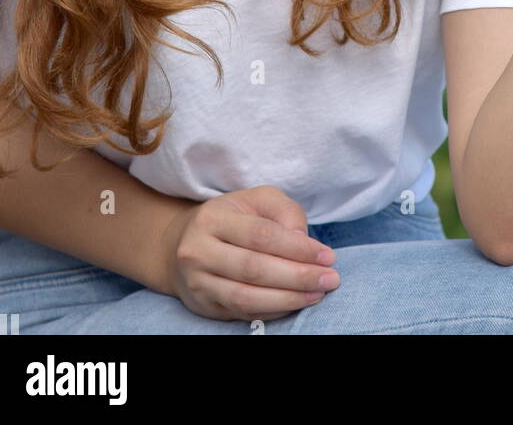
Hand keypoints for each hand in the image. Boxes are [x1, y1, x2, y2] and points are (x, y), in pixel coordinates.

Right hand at [160, 184, 340, 321]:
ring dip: (288, 299)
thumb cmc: (231, 218)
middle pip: (254, 269)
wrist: (182, 245)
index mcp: (213, 218)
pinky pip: (242, 313)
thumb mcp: (256, 200)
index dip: (297, 249)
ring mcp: (198, 282)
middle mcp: (198, 251)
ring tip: (317, 294)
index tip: (328, 256)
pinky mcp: (203, 306)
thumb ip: (284, 211)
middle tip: (330, 279)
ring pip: (246, 297)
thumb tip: (303, 241)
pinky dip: (273, 311)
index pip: (261, 235)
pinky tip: (296, 303)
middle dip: (298, 276)